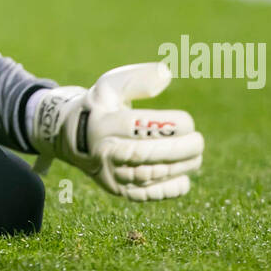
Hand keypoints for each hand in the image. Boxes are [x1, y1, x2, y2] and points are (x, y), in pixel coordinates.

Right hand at [30, 63, 204, 201]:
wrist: (72, 138)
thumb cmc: (100, 106)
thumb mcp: (111, 85)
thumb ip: (138, 78)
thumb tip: (165, 74)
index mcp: (103, 122)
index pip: (136, 126)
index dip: (165, 125)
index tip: (188, 122)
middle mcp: (103, 151)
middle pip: (142, 154)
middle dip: (176, 150)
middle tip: (198, 141)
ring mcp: (110, 174)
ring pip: (148, 176)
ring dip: (178, 168)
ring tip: (196, 156)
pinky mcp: (117, 190)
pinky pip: (146, 195)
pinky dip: (168, 189)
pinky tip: (184, 178)